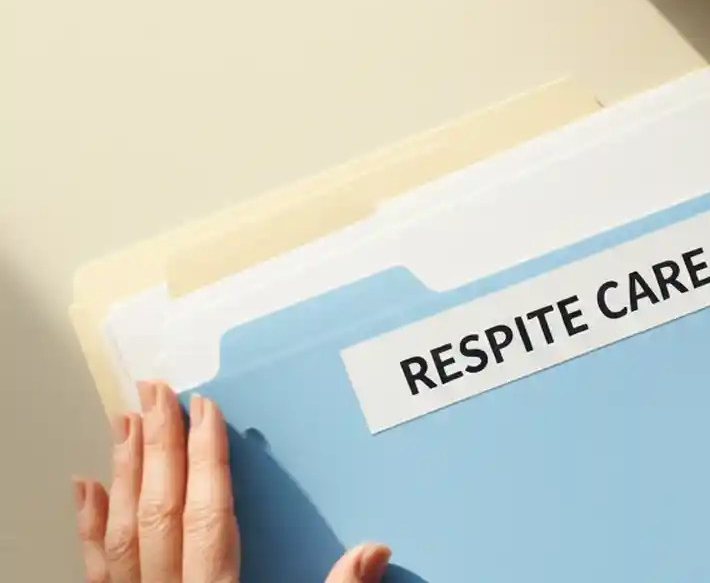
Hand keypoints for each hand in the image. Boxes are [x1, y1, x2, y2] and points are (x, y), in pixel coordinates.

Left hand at [73, 381, 390, 581]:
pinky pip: (95, 569)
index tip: (207, 412)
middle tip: (157, 393)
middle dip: (161, 450)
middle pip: (159, 514)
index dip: (208, 462)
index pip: (209, 518)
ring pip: (120, 532)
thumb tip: (374, 550)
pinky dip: (88, 525)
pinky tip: (87, 487)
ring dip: (125, 472)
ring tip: (127, 422)